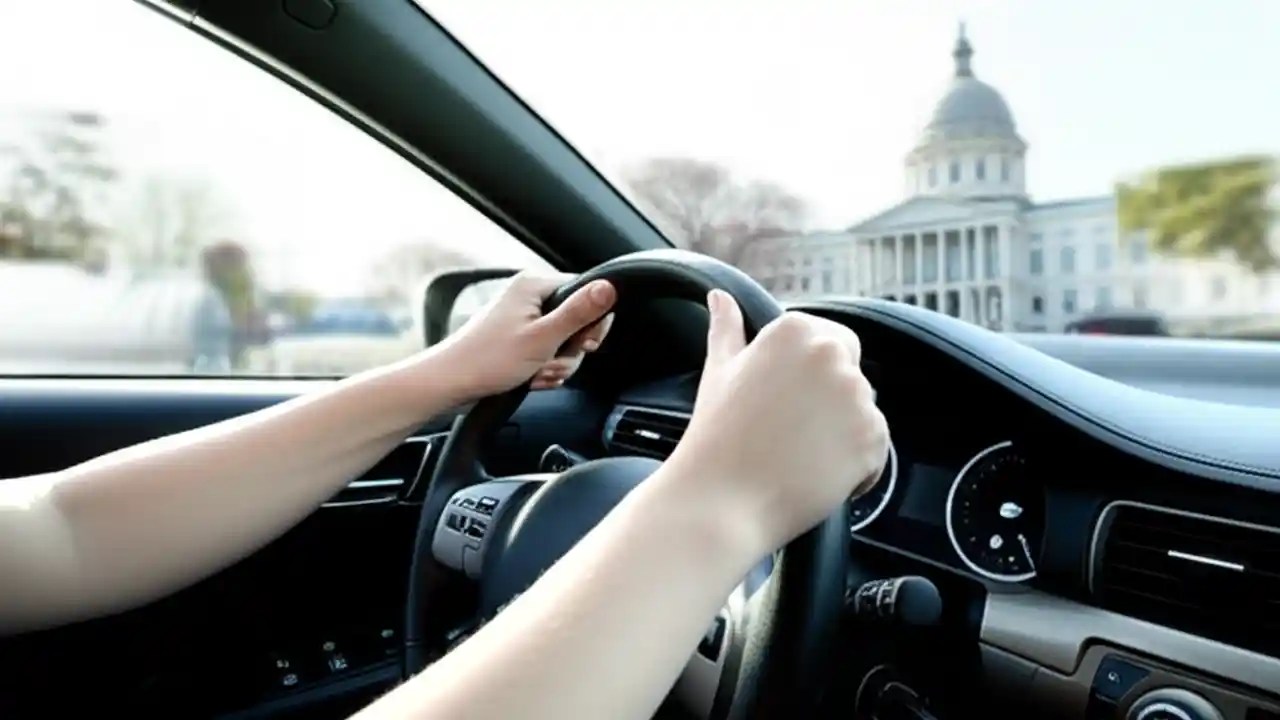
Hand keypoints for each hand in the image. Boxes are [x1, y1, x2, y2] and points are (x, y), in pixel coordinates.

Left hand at [437, 271, 616, 399]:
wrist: (450, 384)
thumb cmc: (488, 360)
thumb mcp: (543, 338)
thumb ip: (579, 313)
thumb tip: (610, 287)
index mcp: (534, 285)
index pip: (586, 293)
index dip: (592, 323)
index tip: (585, 344)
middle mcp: (529, 297)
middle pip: (577, 322)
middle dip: (570, 351)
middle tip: (552, 362)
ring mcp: (523, 318)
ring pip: (564, 342)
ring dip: (556, 364)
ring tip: (536, 373)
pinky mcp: (518, 338)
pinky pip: (547, 352)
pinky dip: (543, 369)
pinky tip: (530, 377)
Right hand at [659, 290, 888, 556]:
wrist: (722, 500)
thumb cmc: (716, 437)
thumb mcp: (719, 371)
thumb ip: (727, 328)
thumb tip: (720, 296)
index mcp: (796, 331)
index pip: (831, 342)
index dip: (810, 379)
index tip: (785, 403)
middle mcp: (832, 355)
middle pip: (850, 376)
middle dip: (830, 403)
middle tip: (789, 433)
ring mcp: (856, 397)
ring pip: (863, 413)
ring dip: (842, 434)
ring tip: (798, 456)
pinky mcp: (873, 439)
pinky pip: (876, 450)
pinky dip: (856, 467)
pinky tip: (815, 475)